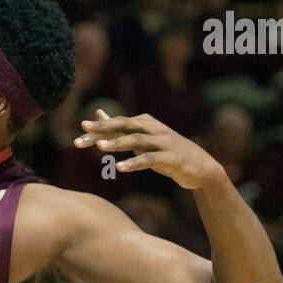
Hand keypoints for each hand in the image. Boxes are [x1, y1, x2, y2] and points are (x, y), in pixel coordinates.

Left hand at [74, 109, 223, 189]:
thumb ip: (119, 127)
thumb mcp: (142, 138)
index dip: (100, 126)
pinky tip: (120, 168)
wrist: (201, 168)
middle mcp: (154, 129)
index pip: (118, 122)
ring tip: (100, 147)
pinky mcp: (171, 158)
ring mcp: (164, 142)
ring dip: (117, 143)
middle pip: (125, 126)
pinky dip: (134, 163)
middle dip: (103, 129)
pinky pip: (150, 159)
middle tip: (83, 132)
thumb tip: (98, 113)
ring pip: (137, 140)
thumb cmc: (167, 152)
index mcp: (145, 123)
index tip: (81, 129)